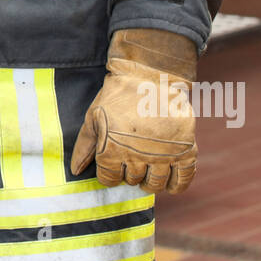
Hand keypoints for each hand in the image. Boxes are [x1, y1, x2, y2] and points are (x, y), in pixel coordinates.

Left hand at [70, 28, 197, 193]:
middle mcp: (138, 156)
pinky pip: (183, 178)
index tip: (114, 162)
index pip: (109, 179)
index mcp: (112, 149)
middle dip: (129, 173)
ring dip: (149, 180)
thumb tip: (75, 171)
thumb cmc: (119, 94)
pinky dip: (177, 185)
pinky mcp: (185, 150)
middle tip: (132, 159)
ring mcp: (163, 154)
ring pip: (154, 184)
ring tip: (148, 170)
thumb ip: (84, 146)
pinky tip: (170, 184)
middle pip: (132, 181)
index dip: (110, 172)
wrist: (152, 74)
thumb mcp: (94, 116)